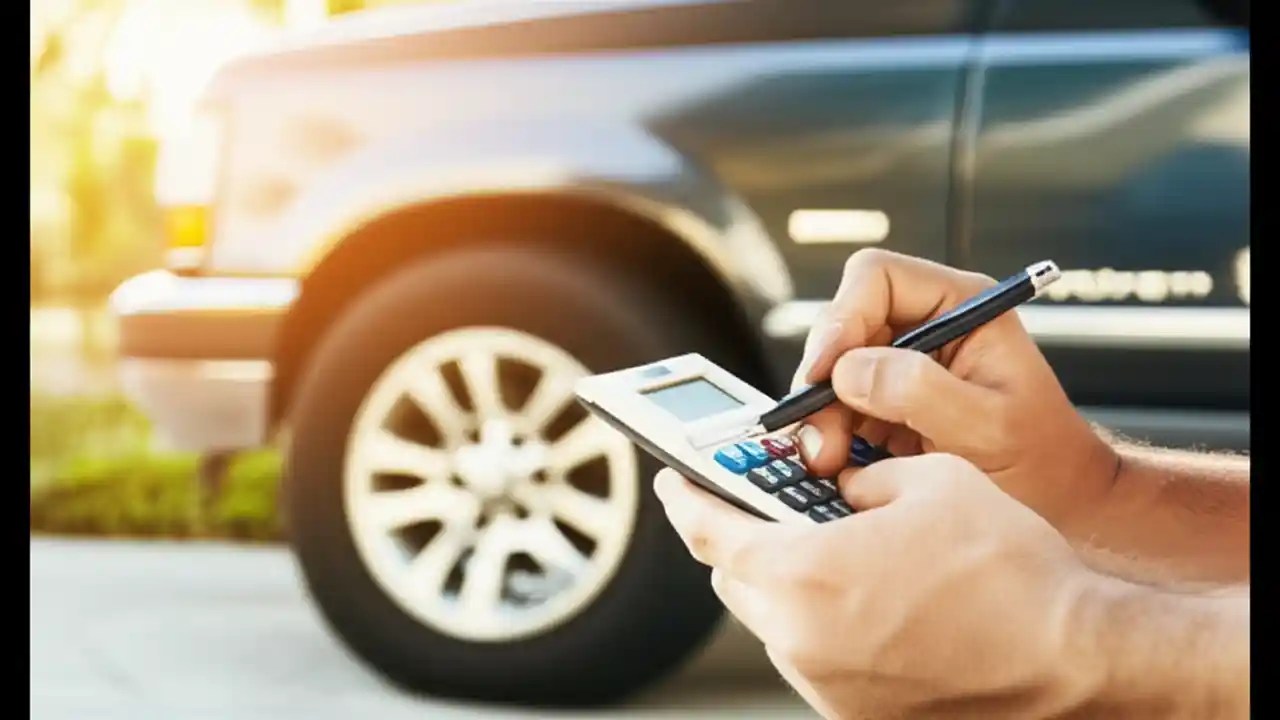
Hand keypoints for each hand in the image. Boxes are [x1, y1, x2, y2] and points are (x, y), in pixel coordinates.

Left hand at [654, 455, 1104, 718]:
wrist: (1073, 657)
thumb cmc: (1007, 568)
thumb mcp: (926, 481)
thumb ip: (856, 482)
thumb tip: (837, 496)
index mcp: (803, 573)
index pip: (709, 530)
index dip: (684, 499)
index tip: (673, 481)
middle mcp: (800, 638)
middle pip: (737, 579)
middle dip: (744, 538)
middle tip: (763, 508)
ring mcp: (824, 685)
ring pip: (776, 621)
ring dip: (789, 583)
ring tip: (837, 553)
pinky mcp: (854, 715)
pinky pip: (814, 656)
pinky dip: (824, 623)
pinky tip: (871, 601)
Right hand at [794, 249, 1117, 534]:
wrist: (1059, 504)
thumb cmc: (1043, 460)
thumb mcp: (987, 424)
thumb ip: (920, 390)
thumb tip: (849, 370)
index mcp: (960, 306)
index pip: (877, 277)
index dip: (842, 317)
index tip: (824, 371)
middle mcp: (926, 326)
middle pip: (844, 326)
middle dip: (822, 379)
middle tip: (820, 433)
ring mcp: (904, 366)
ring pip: (832, 370)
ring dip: (821, 415)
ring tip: (830, 459)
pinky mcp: (888, 404)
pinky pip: (838, 407)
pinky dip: (830, 435)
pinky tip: (841, 463)